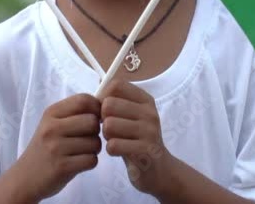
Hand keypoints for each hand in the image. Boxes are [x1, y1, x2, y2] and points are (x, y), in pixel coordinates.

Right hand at [12, 93, 101, 200]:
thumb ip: (74, 113)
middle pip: (93, 121)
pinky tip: (79, 163)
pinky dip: (90, 163)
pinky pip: (92, 160)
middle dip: (96, 132)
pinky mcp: (62, 167)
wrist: (24, 178)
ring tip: (81, 152)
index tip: (94, 118)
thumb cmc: (45, 148)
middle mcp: (52, 127)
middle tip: (87, 139)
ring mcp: (56, 147)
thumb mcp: (52, 124)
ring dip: (94, 149)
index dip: (96, 108)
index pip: (84, 100)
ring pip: (95, 142)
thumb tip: (104, 106)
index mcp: (51, 112)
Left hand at [99, 80, 175, 196]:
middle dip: (103, 119)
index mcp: (146, 100)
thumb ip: (116, 103)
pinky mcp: (145, 150)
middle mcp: (150, 112)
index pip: (116, 85)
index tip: (105, 111)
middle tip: (110, 130)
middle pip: (109, 105)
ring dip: (107, 136)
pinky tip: (119, 152)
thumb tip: (95, 91)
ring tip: (116, 140)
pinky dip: (111, 150)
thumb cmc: (137, 140)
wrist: (159, 170)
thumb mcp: (131, 117)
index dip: (103, 97)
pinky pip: (113, 145)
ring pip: (109, 125)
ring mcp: (149, 131)